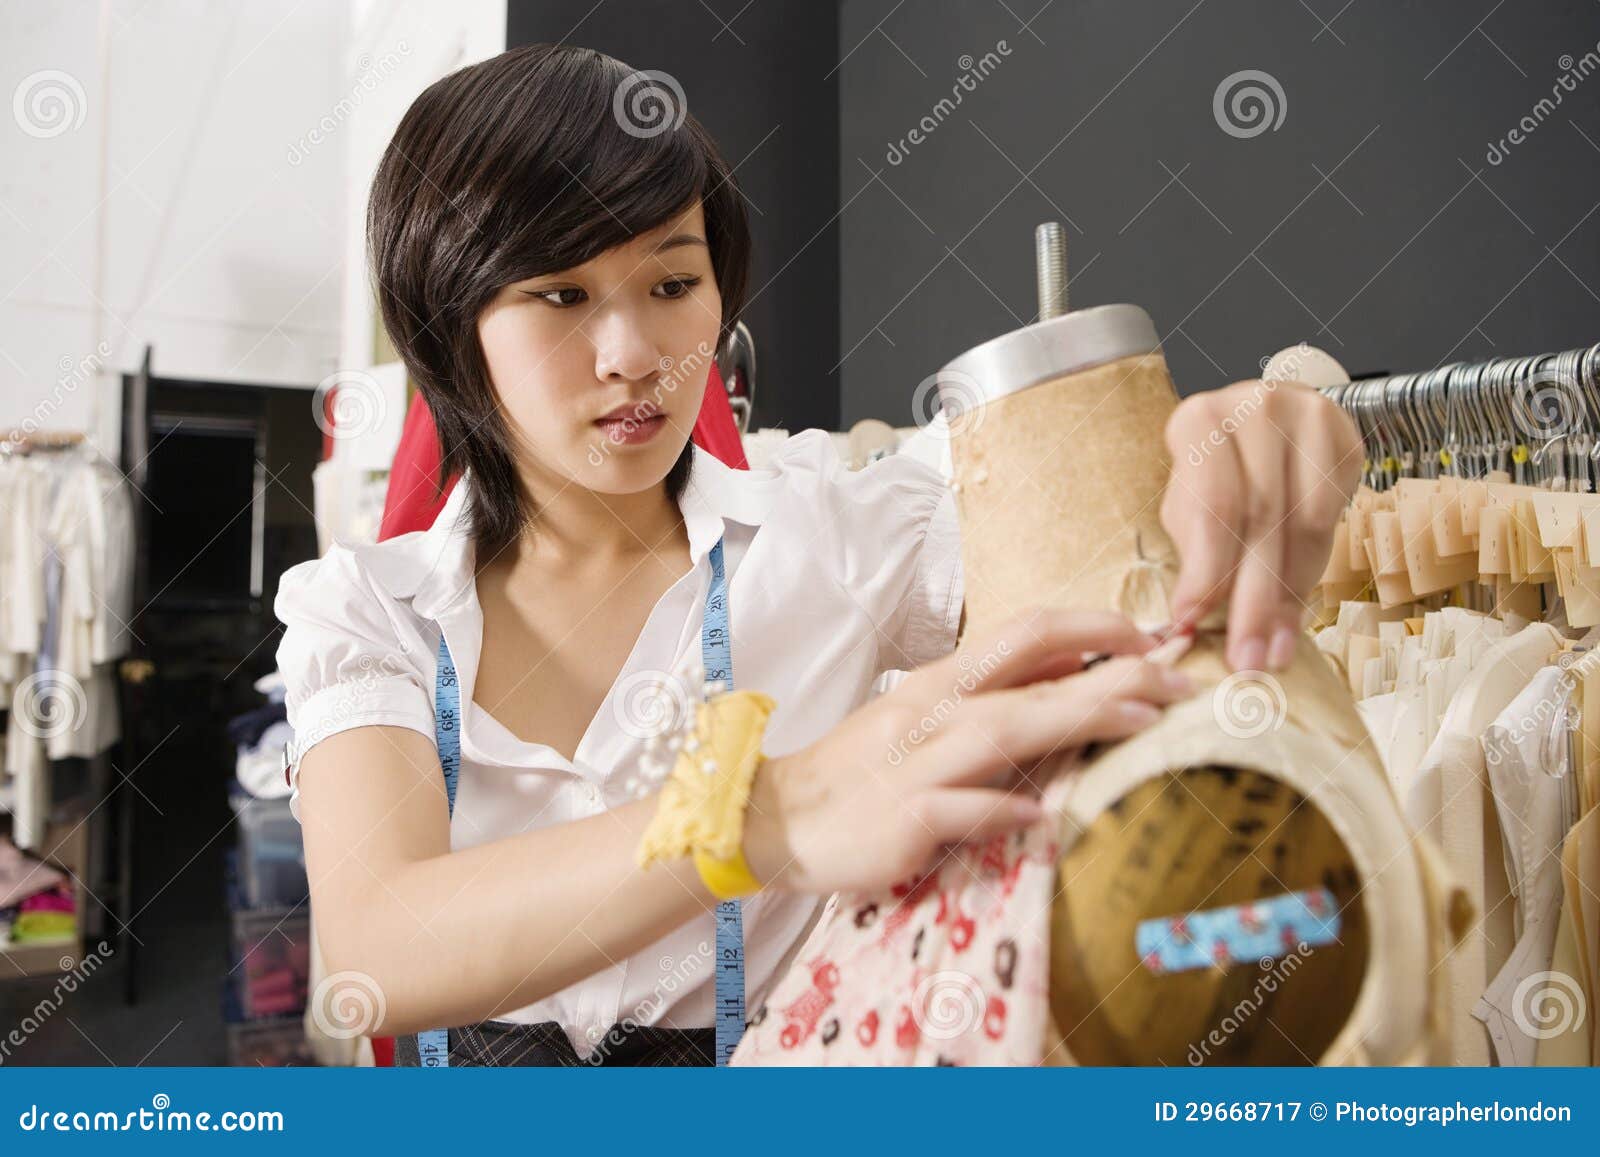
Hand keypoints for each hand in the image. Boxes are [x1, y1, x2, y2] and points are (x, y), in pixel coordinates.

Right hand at [742, 608, 1193, 894]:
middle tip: (1181, 678)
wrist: (777, 818)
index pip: (1026, 632)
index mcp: (941, 682)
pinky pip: (958, 809)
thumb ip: (992, 698)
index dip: (1094, 629)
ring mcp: (916, 763)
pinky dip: (999, 809)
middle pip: (1030, 676)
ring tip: (1139, 721)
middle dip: (1111, 672)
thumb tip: (1071, 678)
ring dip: (1074, 720)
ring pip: (1003, 730)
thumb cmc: (863, 769)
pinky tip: (1042, 816)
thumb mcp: (923, 717)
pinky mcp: (901, 818)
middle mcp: (932, 711)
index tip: (1153, 640)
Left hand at [1161, 380, 1361, 672]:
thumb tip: (1192, 623)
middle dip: (1252, 601)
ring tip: (1273, 649)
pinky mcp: (1346, 439)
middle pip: (1261, 519)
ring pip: (1304, 526)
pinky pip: (1332, 520)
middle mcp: (1256, 410)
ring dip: (1288, 598)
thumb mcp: (1188, 501)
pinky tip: (1295, 611)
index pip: (1211, 505)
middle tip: (1246, 659)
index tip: (1193, 622)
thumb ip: (1194, 550)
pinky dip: (1311, 574)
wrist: (1269, 419)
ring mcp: (1309, 418)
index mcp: (1200, 420)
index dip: (1205, 570)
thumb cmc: (1217, 470)